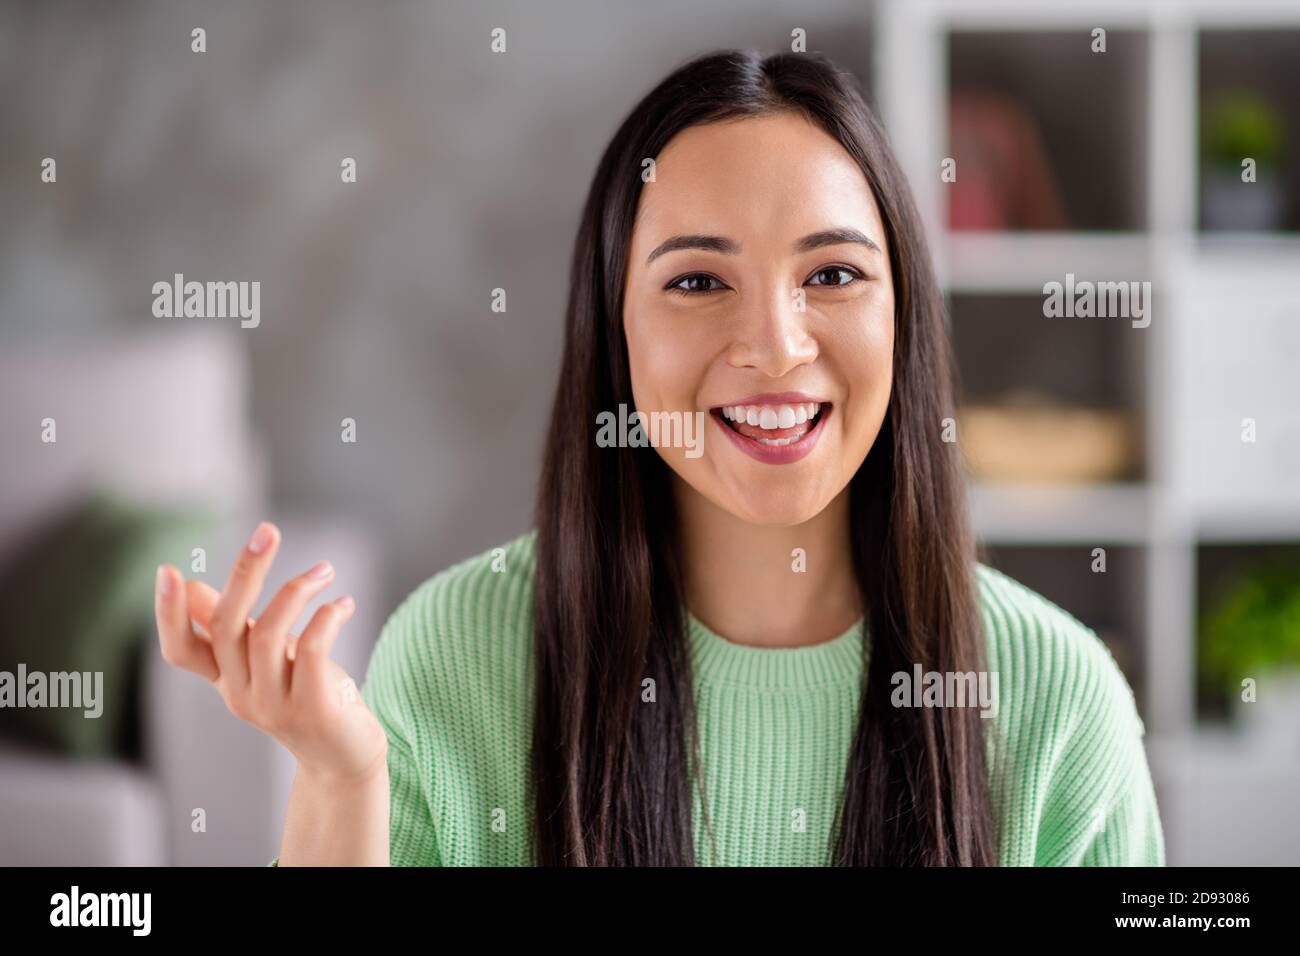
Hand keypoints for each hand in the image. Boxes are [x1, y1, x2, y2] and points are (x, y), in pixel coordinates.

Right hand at [154, 521, 386, 783]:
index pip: (181, 650)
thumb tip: (193, 588)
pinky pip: (311, 650)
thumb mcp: (267, 661)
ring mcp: (274, 706)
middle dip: (245, 572)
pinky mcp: (313, 709)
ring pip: (268, 632)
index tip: (168, 570)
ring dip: (297, 589)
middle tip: (268, 532)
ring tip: (325, 571)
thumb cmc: (308, 696)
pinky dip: (327, 617)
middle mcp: (241, 695)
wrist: (345, 758)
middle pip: (226, 625)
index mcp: (225, 680)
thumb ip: (232, 628)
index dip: (169, 614)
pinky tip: (343, 604)